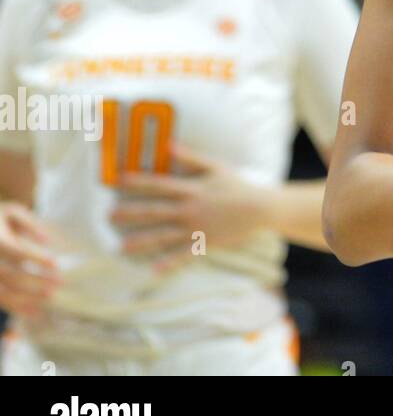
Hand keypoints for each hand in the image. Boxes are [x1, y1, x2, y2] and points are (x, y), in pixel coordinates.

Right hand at [0, 202, 60, 317]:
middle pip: (8, 274)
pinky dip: (15, 307)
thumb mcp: (12, 212)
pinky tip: (33, 311)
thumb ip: (30, 223)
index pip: (15, 250)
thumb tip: (47, 240)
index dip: (35, 258)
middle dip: (34, 281)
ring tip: (49, 299)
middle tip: (58, 283)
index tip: (55, 264)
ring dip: (26, 298)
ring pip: (1, 291)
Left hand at [111, 145, 273, 273]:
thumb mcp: (216, 167)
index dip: (138, 182)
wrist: (260, 208)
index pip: (159, 184)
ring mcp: (195, 228)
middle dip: (131, 213)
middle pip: (154, 211)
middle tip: (109, 216)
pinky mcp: (204, 243)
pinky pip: (184, 255)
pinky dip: (169, 263)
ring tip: (122, 246)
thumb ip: (191, 157)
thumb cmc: (238, 186)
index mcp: (191, 189)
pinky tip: (154, 270)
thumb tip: (169, 145)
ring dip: (141, 241)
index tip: (118, 181)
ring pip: (163, 235)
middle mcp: (189, 209)